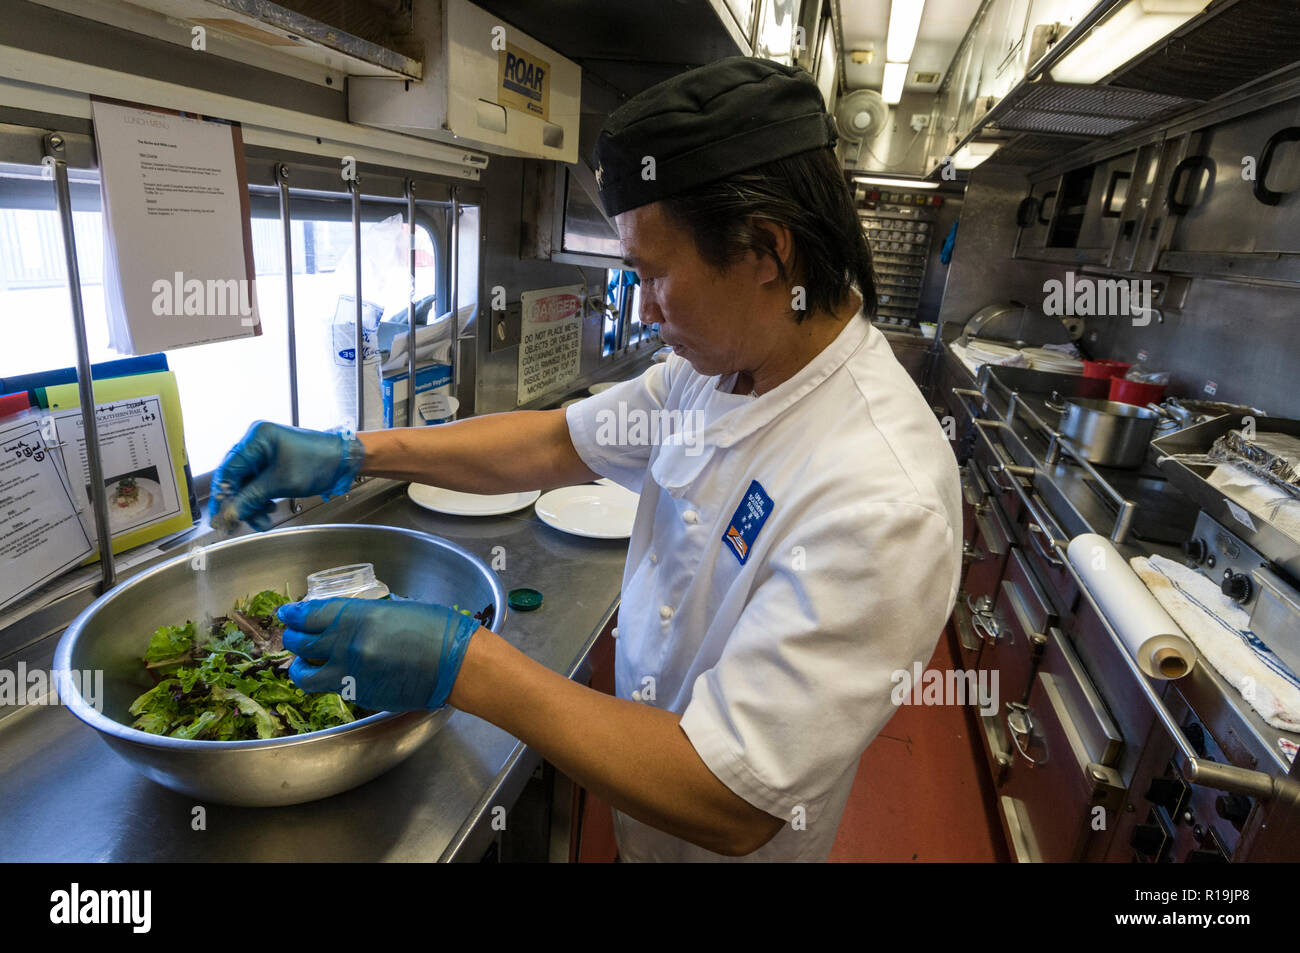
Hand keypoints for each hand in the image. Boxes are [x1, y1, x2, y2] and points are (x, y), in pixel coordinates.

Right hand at [208, 421, 365, 530]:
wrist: (345, 461)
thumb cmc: (318, 463)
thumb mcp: (282, 482)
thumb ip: (252, 497)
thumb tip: (229, 514)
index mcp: (256, 438)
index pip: (228, 468)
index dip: (222, 494)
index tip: (219, 516)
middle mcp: (256, 443)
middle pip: (235, 478)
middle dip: (239, 503)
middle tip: (239, 524)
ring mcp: (264, 454)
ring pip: (246, 485)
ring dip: (251, 505)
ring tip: (263, 520)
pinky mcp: (273, 466)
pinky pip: (258, 485)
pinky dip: (260, 500)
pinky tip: (267, 510)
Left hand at [277, 598, 479, 711]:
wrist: (456, 664)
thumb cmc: (436, 629)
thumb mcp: (395, 608)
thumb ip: (365, 615)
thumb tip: (347, 619)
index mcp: (356, 618)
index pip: (308, 616)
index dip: (293, 615)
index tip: (287, 614)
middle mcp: (346, 647)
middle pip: (300, 644)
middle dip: (294, 638)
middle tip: (296, 635)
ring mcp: (351, 675)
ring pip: (305, 676)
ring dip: (301, 667)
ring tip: (306, 663)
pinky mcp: (360, 696)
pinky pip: (332, 689)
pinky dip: (329, 681)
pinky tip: (338, 675)